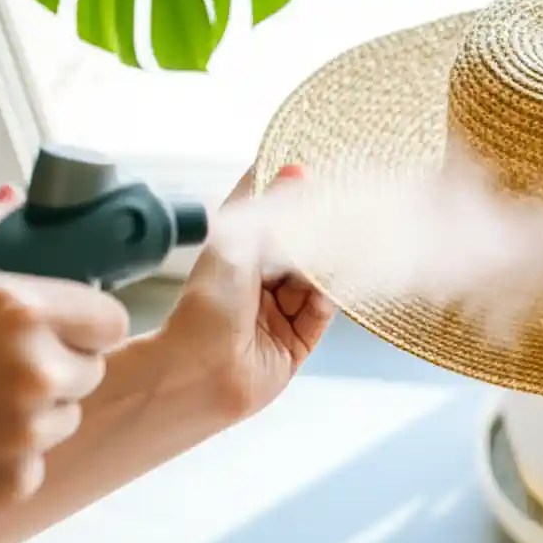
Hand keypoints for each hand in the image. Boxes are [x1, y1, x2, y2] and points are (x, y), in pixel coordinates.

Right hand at [0, 195, 128, 542]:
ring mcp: (27, 433)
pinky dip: (5, 457)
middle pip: (91, 368)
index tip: (57, 326)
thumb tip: (13, 201)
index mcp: (19, 312)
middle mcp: (35, 372)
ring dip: (34, 411)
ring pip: (65, 416)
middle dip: (56, 364)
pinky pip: (34, 462)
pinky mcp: (15, 484)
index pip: (111, 319)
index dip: (84, 322)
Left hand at [154, 165, 334, 425]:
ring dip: (326, 265)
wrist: (201, 374)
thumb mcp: (238, 245)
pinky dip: (331, 296)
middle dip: (320, 233)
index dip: (294, 200)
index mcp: (238, 256)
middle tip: (341, 212)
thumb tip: (296, 168)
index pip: (273, 219)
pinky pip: (324, 311)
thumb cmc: (206, 309)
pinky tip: (331, 284)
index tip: (317, 177)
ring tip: (338, 249)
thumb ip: (270, 207)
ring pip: (317, 278)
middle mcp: (258, 283)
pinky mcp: (297, 341)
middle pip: (301, 249)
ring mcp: (279, 312)